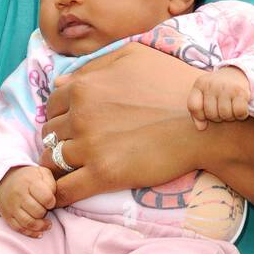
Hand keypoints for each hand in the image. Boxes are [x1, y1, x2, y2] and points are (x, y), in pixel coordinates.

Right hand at [0, 164, 56, 236]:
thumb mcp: (42, 173)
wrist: (5, 180)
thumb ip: (51, 184)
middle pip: (38, 212)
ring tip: (47, 224)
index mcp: (29, 182)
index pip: (46, 198)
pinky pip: (19, 228)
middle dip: (45, 213)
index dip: (52, 203)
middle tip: (46, 210)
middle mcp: (18, 194)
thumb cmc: (29, 178)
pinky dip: (31, 233)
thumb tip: (53, 200)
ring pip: (28, 223)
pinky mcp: (7, 216)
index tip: (51, 202)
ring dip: (41, 226)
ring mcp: (11, 206)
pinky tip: (39, 232)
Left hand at [39, 42, 231, 207]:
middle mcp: (81, 115)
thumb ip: (94, 67)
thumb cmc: (174, 84)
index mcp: (84, 87)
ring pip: (52, 160)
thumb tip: (60, 81)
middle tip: (74, 146)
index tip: (71, 124)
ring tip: (71, 169)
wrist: (203, 123)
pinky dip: (58, 194)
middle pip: (49, 132)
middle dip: (58, 138)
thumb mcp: (133, 57)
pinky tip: (60, 196)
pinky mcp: (104, 175)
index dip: (59, 114)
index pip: (51, 104)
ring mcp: (90, 146)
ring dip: (58, 166)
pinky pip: (65, 189)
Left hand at [187, 66, 250, 130]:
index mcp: (200, 84)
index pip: (194, 106)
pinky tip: (239, 109)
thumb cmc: (217, 90)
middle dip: (217, 117)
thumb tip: (201, 128)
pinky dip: (241, 115)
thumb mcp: (203, 95)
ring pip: (225, 115)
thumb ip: (197, 111)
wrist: (237, 73)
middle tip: (221, 109)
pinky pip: (239, 112)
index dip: (199, 116)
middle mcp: (212, 84)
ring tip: (230, 108)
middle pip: (211, 114)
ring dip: (229, 117)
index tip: (205, 114)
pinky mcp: (241, 91)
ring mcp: (227, 87)